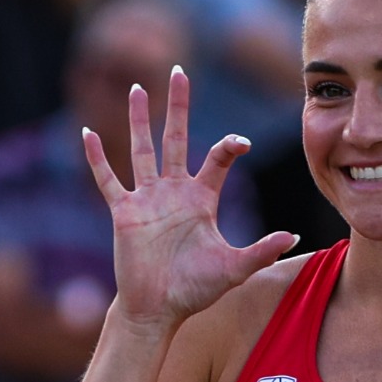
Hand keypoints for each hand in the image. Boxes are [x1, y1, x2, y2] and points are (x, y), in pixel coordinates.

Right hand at [83, 66, 296, 330]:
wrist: (159, 310)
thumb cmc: (195, 290)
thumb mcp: (234, 269)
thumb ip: (261, 251)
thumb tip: (294, 237)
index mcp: (201, 199)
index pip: (218, 159)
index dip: (229, 146)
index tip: (240, 143)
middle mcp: (174, 192)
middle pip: (176, 138)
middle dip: (178, 106)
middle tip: (178, 71)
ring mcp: (147, 199)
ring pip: (142, 149)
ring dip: (139, 119)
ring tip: (137, 88)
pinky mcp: (124, 212)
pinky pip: (108, 180)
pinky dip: (98, 159)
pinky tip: (87, 134)